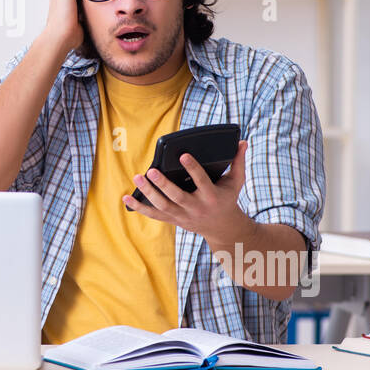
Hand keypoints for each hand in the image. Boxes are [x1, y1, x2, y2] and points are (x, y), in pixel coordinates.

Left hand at [123, 139, 250, 250]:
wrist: (223, 229)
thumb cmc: (227, 199)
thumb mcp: (236, 182)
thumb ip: (238, 161)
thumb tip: (242, 141)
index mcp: (211, 196)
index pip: (202, 181)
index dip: (193, 168)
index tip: (183, 155)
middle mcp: (196, 208)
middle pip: (177, 197)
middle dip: (164, 184)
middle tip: (151, 171)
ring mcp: (183, 215)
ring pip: (163, 206)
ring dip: (148, 193)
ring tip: (138, 177)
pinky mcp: (173, 220)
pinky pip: (154, 214)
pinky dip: (139, 207)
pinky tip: (126, 197)